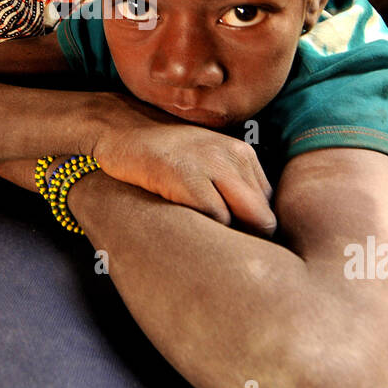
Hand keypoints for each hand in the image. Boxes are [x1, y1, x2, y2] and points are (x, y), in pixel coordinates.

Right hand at [93, 114, 276, 236]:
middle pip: (265, 217)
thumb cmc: (159, 154)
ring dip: (233, 241)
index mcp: (242, 154)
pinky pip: (219, 219)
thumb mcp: (204, 159)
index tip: (232, 244)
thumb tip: (248, 229)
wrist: (119, 128)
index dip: (252, 230)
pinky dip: (210, 234)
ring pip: (250, 220)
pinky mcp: (189, 177)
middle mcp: (234, 156)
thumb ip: (229, 185)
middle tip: (224, 258)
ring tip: (209, 251)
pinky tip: (191, 235)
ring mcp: (213, 165)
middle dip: (250, 242)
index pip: (268, 205)